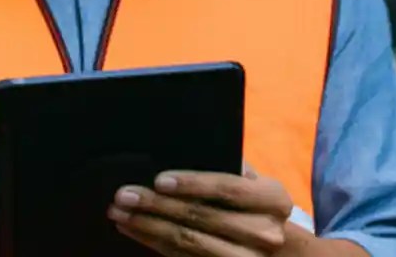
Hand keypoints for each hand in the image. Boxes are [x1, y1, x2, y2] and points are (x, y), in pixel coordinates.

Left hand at [108, 164, 292, 255]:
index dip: (194, 184)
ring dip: (147, 226)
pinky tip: (131, 229)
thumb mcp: (253, 181)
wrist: (276, 248)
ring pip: (188, 242)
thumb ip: (231, 165)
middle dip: (158, 205)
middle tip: (124, 194)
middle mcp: (266, 233)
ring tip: (119, 211)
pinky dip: (152, 242)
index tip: (159, 179)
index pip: (229, 189)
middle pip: (203, 218)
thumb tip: (194, 149)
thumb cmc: (254, 203)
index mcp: (275, 200)